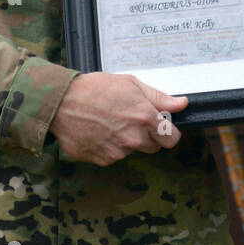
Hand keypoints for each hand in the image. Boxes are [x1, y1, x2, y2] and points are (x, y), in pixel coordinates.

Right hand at [49, 73, 187, 165]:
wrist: (62, 102)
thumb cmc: (95, 89)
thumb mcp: (130, 84)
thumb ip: (159, 98)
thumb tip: (181, 104)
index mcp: (145, 117)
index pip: (172, 139)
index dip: (168, 133)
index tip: (162, 128)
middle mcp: (134, 138)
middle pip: (154, 148)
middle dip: (147, 137)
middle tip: (130, 121)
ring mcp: (118, 151)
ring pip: (132, 151)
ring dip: (126, 141)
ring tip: (110, 123)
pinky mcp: (103, 160)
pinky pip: (114, 156)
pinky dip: (109, 147)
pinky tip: (99, 132)